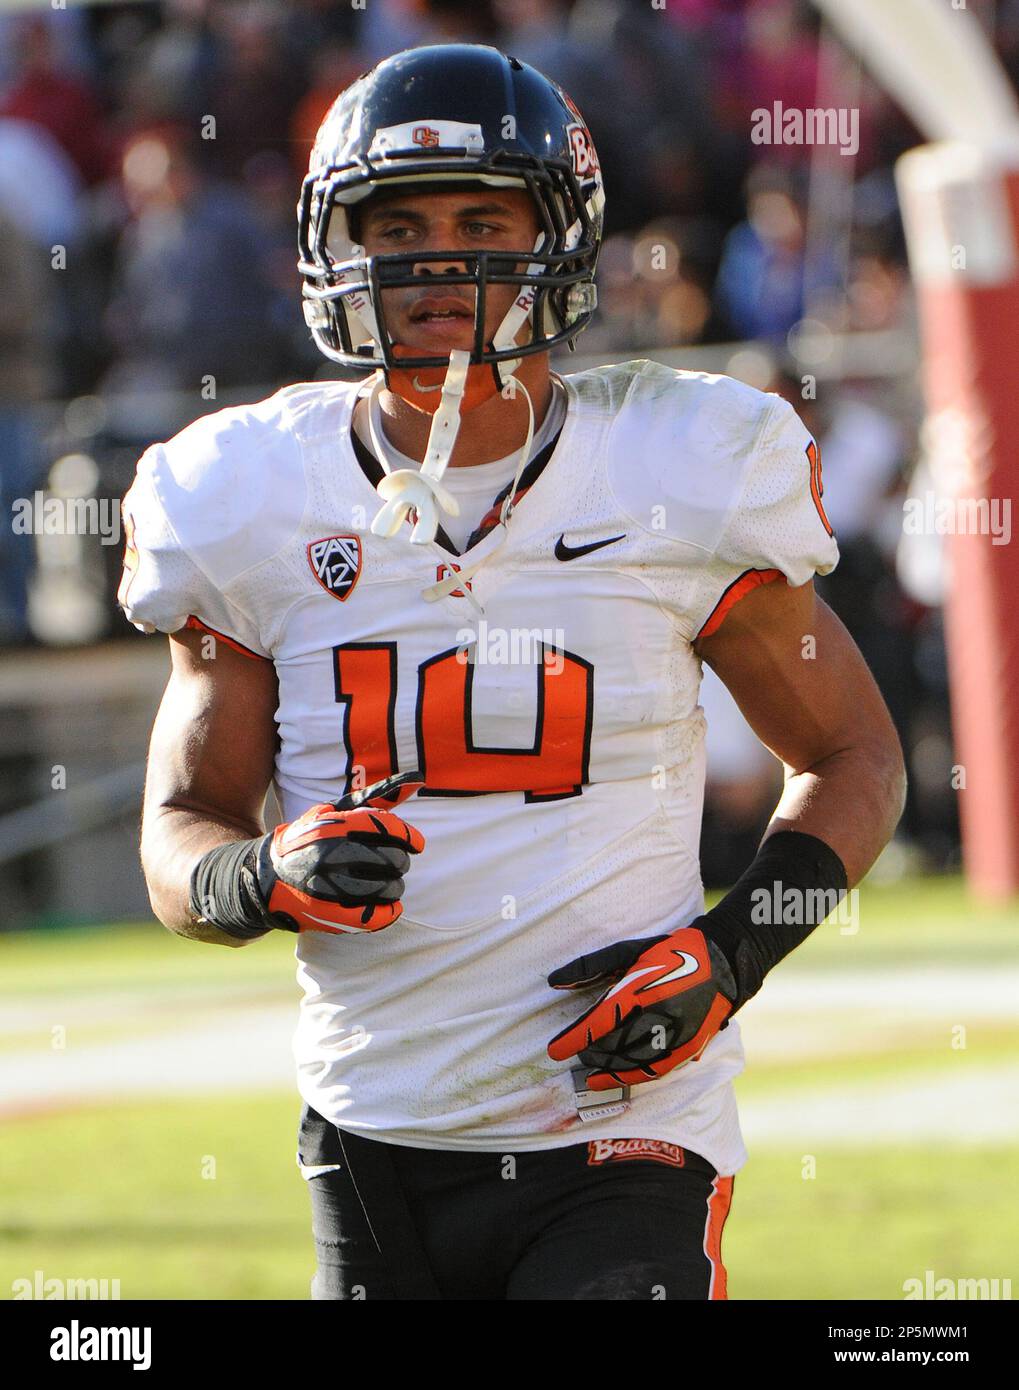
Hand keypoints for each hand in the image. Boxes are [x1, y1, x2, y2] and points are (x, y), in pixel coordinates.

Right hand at [256, 771, 424, 933]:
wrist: (267, 877)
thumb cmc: (309, 839)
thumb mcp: (334, 811)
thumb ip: (375, 798)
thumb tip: (417, 780)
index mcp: (334, 827)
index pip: (387, 828)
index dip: (409, 837)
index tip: (417, 844)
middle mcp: (332, 855)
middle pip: (393, 860)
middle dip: (401, 861)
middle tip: (396, 863)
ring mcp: (329, 887)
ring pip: (388, 889)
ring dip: (395, 887)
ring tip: (388, 883)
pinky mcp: (329, 914)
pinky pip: (374, 917)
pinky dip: (388, 912)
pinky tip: (388, 905)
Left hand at [546, 923, 736, 1088]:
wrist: (722, 962)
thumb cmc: (670, 952)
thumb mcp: (629, 951)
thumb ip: (591, 967)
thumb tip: (555, 981)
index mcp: (640, 991)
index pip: (598, 1023)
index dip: (574, 1039)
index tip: (555, 1050)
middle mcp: (657, 1017)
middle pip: (613, 1045)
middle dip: (590, 1052)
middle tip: (575, 1051)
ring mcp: (675, 1035)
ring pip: (631, 1061)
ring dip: (606, 1066)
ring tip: (590, 1065)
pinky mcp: (688, 1047)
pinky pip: (654, 1070)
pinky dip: (630, 1076)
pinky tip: (612, 1078)